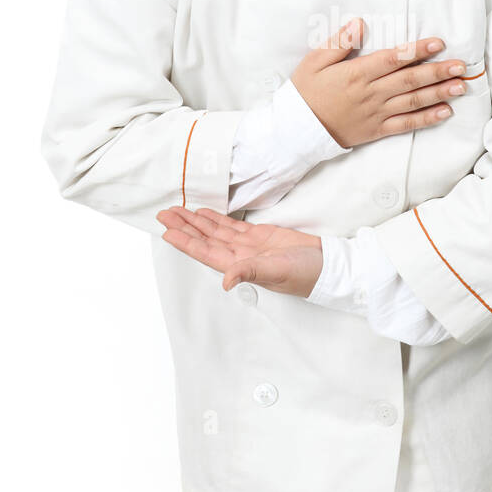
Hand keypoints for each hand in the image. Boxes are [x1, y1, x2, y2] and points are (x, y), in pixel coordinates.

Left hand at [156, 206, 323, 297]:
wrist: (327, 265)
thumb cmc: (305, 273)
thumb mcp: (277, 271)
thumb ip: (250, 272)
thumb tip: (225, 281)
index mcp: (239, 266)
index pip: (205, 252)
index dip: (185, 242)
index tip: (167, 231)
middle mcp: (239, 256)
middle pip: (205, 239)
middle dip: (184, 227)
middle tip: (164, 214)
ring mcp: (249, 246)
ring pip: (215, 231)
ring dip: (196, 221)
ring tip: (177, 210)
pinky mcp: (260, 237)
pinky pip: (232, 227)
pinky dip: (217, 219)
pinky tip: (204, 213)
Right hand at [291, 19, 469, 147]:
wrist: (296, 130)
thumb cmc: (305, 91)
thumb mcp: (314, 60)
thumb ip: (339, 42)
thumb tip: (359, 23)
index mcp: (357, 73)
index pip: (393, 59)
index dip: (417, 50)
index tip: (438, 43)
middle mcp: (371, 93)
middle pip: (410, 80)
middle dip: (437, 71)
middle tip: (461, 65)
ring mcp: (376, 113)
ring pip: (413, 102)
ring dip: (439, 93)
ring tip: (460, 86)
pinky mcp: (377, 130)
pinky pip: (406, 124)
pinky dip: (427, 119)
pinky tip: (445, 112)